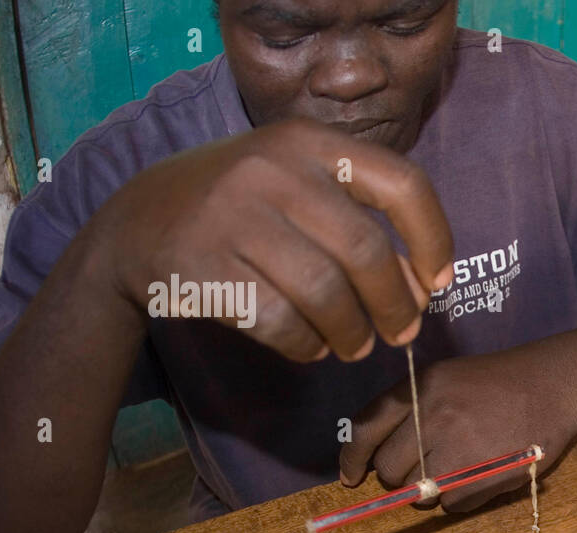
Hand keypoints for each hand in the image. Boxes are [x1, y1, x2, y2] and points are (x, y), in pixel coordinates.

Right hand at [94, 117, 452, 361]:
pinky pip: (280, 320)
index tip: (439, 281)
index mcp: (311, 142)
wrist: (137, 223)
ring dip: (352, 333)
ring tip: (354, 345)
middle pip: (366, 251)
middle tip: (402, 333)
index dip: (434, 239)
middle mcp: (275, 169)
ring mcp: (234, 215)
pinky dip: (306, 344)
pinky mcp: (204, 265)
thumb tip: (423, 290)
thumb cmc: (244, 211)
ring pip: (325, 293)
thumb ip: (360, 225)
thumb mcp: (298, 189)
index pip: (402, 184)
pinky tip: (310, 345)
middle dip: (395, 304)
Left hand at [338, 349, 576, 510]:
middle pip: (388, 470)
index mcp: (420, 388)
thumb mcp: (446, 378)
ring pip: (417, 494)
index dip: (352, 458)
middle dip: (399, 479)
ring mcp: (458, 449)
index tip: (350, 478)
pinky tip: (480, 476)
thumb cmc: (499, 382)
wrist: (556, 384)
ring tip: (457, 471)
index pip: (366, 428)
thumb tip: (371, 459)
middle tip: (423, 471)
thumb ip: (410, 411)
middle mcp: (434, 416)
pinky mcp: (483, 476)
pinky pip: (450, 506)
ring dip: (430, 492)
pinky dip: (459, 500)